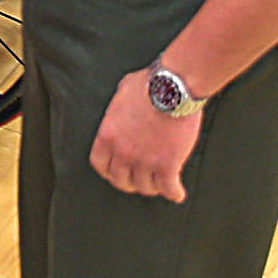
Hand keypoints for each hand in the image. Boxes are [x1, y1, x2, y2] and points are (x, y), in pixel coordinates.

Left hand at [91, 67, 200, 201]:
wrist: (173, 88)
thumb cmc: (150, 84)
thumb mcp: (122, 92)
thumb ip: (118, 107)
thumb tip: (123, 107)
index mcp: (108, 136)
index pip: (100, 165)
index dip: (109, 171)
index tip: (116, 172)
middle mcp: (122, 153)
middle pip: (121, 181)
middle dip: (130, 182)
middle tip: (138, 181)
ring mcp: (145, 161)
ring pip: (145, 187)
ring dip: (152, 187)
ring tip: (159, 185)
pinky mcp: (167, 165)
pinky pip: (168, 188)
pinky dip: (174, 193)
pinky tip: (176, 193)